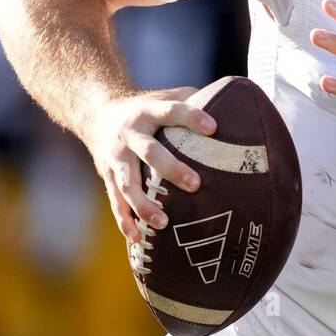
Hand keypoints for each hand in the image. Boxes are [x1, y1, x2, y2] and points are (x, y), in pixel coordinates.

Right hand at [86, 87, 216, 242]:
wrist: (98, 114)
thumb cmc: (147, 108)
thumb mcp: (166, 96)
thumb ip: (196, 99)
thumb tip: (238, 102)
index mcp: (149, 111)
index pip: (172, 111)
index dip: (192, 117)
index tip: (214, 128)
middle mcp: (131, 133)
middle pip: (150, 151)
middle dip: (171, 169)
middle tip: (195, 184)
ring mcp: (116, 157)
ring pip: (127, 183)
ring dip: (144, 204)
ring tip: (164, 222)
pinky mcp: (107, 176)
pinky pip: (116, 201)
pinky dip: (125, 221)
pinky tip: (137, 239)